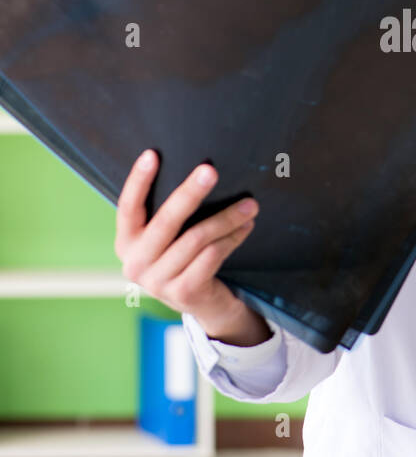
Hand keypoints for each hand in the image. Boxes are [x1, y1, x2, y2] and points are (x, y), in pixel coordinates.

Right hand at [115, 149, 258, 336]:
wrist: (202, 303)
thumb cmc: (184, 257)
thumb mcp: (167, 239)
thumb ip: (169, 213)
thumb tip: (198, 171)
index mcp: (126, 243)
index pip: (128, 207)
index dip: (138, 181)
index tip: (152, 154)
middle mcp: (135, 263)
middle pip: (166, 221)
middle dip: (190, 192)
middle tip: (211, 171)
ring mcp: (158, 282)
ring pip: (196, 238)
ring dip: (226, 217)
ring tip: (249, 204)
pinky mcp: (184, 292)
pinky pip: (212, 255)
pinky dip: (232, 238)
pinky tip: (246, 226)